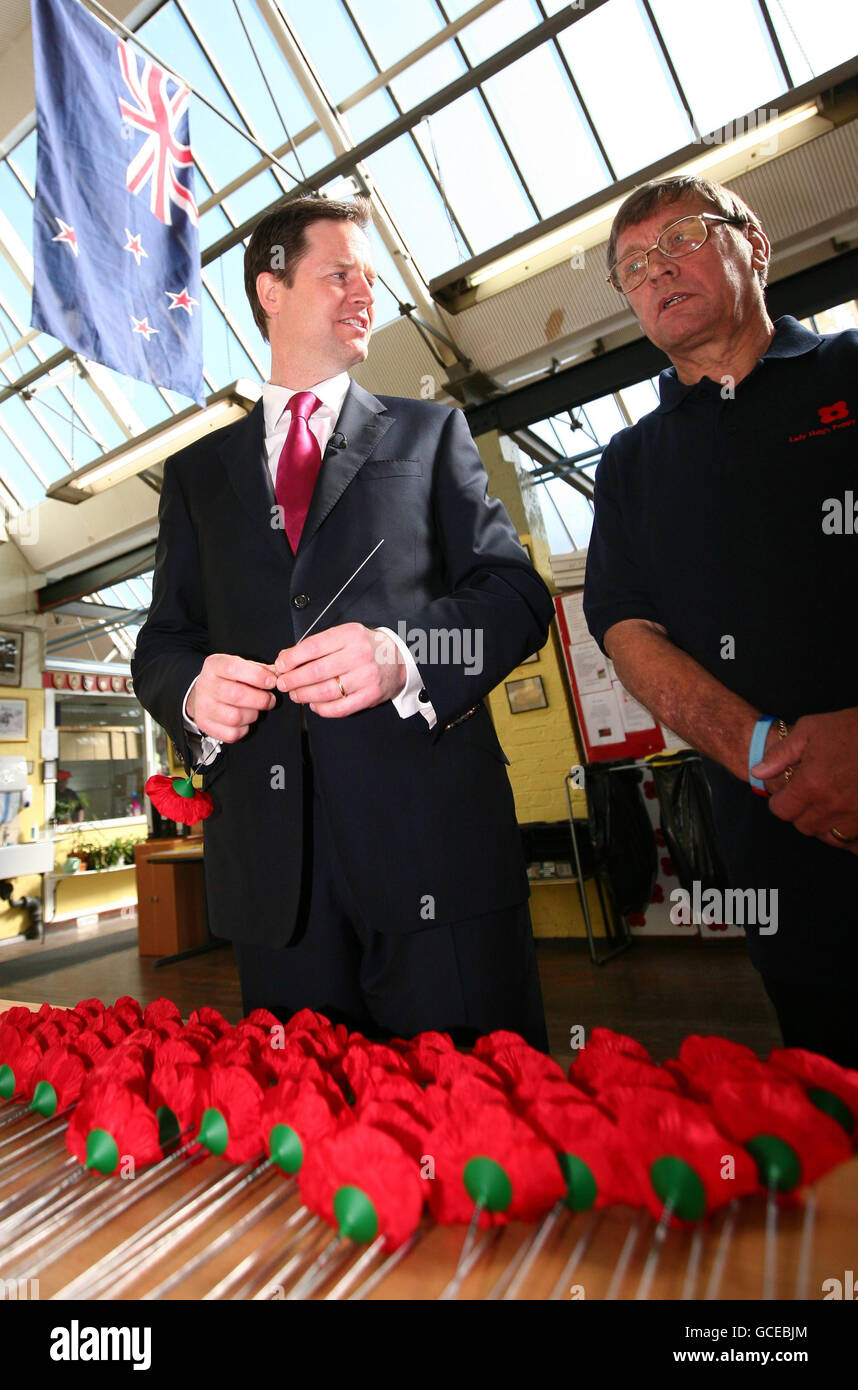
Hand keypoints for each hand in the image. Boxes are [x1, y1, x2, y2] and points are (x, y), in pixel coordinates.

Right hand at [187, 654, 276, 742]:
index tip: (272, 682)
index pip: (233, 668)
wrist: (205, 694)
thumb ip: (260, 669)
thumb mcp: (241, 666)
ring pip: (235, 717)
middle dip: (261, 699)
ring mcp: (204, 707)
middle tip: (270, 699)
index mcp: (214, 666)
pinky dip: (244, 729)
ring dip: (253, 715)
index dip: (257, 676)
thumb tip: (278, 674)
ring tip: (256, 709)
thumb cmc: (228, 679)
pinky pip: (231, 733)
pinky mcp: (206, 724)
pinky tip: (245, 720)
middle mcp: (206, 685)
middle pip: (235, 695)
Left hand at [273, 623, 404, 717]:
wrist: (398, 660)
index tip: (280, 665)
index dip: (292, 658)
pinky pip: (340, 708)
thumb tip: (285, 658)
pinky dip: (322, 709)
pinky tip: (314, 705)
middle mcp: (359, 655)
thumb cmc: (365, 647)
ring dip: (304, 695)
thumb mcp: (344, 635)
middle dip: (293, 680)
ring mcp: (366, 677)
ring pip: (325, 691)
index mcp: (350, 635)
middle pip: (316, 671)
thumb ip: (317, 645)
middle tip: (283, 683)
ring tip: (296, 694)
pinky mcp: (370, 696)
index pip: (313, 647)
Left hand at [751, 708, 857, 851]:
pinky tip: (848, 820)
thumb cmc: (852, 727)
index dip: (780, 802)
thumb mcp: (810, 729)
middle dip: (801, 814)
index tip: (786, 795)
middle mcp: (833, 804)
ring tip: (828, 807)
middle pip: (805, 827)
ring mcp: (856, 814)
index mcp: (812, 783)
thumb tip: (759, 772)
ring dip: (825, 825)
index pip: (782, 810)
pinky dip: (850, 837)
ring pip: (830, 837)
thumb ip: (781, 754)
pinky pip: (855, 843)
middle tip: (808, 799)